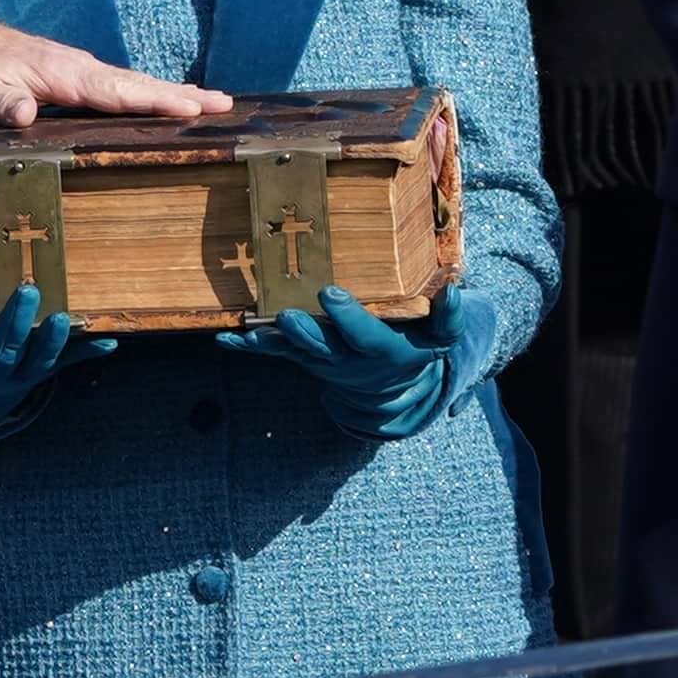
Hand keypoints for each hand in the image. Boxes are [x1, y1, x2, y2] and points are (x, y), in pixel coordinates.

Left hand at [0, 1, 227, 128]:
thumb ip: (0, 101)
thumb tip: (28, 113)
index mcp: (63, 73)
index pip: (117, 90)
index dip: (155, 100)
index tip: (193, 107)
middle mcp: (79, 69)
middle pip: (138, 85)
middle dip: (182, 95)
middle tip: (225, 104)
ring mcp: (79, 73)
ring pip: (132, 85)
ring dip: (172, 95)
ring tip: (211, 105)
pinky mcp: (74, 80)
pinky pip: (119, 89)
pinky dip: (148, 96)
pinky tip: (162, 107)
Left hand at [217, 284, 478, 440]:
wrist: (391, 387)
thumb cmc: (417, 347)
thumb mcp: (441, 338)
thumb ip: (449, 318)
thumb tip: (452, 291)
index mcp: (386, 352)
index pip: (368, 337)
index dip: (349, 319)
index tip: (331, 293)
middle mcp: (350, 362)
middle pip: (324, 348)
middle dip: (304, 332)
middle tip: (287, 315)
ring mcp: (323, 362)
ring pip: (295, 352)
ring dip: (272, 340)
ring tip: (247, 330)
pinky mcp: (304, 358)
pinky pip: (275, 353)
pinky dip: (250, 346)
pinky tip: (225, 338)